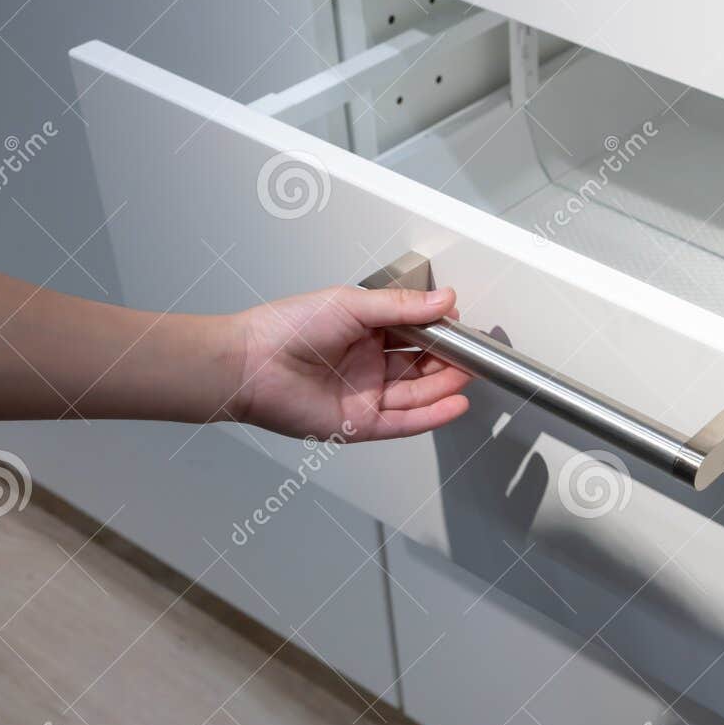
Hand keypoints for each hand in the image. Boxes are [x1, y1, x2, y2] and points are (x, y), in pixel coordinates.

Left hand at [228, 285, 472, 441]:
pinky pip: (404, 421)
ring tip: (470, 375)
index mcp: (366, 331)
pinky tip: (455, 404)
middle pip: (422, 365)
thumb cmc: (286, 328)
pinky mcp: (360, 424)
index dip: (441, 331)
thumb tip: (443, 300)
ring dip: (446, 386)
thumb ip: (401, 307)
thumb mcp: (350, 304)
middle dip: (449, 360)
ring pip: (418, 393)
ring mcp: (366, 395)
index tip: (462, 326)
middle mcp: (369, 364)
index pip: (416, 333)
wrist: (249, 364)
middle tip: (474, 354)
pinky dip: (432, 415)